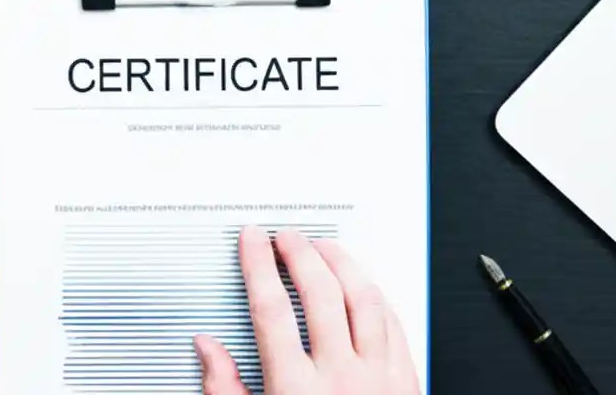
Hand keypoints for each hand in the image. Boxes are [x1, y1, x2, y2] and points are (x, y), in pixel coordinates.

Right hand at [194, 226, 420, 394]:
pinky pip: (394, 323)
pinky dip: (376, 296)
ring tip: (324, 247)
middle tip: (284, 235)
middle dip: (299, 252)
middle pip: (319, 292)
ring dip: (343, 263)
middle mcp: (340, 377)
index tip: (251, 241)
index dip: (258, 265)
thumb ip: (227, 391)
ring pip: (364, 298)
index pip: (271, 308)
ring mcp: (379, 377)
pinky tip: (364, 286)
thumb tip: (207, 350)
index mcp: (296, 390)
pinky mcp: (408, 382)